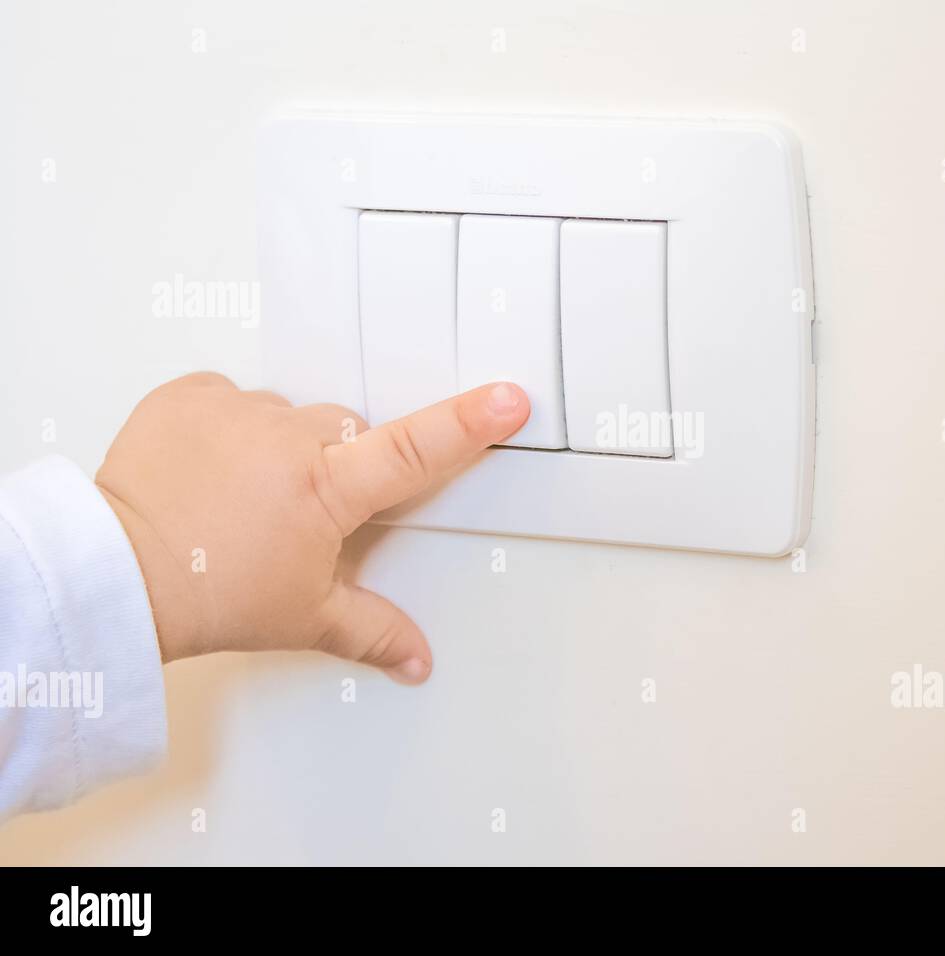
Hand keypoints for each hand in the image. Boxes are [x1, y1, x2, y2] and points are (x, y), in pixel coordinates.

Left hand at [94, 372, 529, 683]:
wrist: (116, 578)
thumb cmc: (207, 596)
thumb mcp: (304, 618)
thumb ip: (375, 631)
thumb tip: (418, 659)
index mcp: (327, 490)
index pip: (417, 451)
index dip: (470, 424)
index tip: (508, 398)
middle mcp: (287, 439)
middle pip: (346, 429)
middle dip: (337, 461)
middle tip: (301, 508)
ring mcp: (236, 411)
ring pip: (288, 414)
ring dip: (280, 444)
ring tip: (244, 493)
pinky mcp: (190, 396)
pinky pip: (232, 398)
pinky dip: (229, 427)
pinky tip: (211, 467)